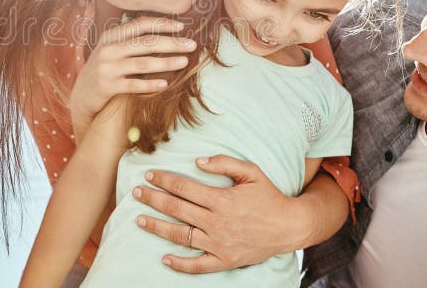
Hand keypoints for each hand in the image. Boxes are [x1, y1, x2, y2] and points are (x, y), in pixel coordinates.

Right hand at [69, 16, 196, 136]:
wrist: (81, 95)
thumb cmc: (104, 69)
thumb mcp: (111, 49)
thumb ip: (130, 39)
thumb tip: (163, 31)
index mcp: (111, 36)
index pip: (140, 24)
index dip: (162, 24)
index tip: (182, 26)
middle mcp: (108, 49)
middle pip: (146, 43)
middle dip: (172, 43)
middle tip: (191, 45)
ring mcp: (107, 68)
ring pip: (143, 63)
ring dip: (166, 62)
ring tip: (184, 62)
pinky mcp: (107, 86)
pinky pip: (134, 85)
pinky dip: (150, 84)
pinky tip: (165, 84)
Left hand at [132, 155, 314, 272]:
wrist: (290, 226)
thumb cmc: (269, 196)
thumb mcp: (251, 172)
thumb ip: (225, 163)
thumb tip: (198, 161)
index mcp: (222, 199)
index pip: (185, 188)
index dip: (164, 180)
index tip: (149, 175)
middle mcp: (218, 222)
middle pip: (178, 209)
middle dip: (154, 199)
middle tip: (136, 192)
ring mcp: (220, 243)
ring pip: (182, 236)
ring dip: (158, 228)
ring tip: (139, 219)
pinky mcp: (225, 260)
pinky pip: (198, 265)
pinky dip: (181, 264)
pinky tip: (165, 258)